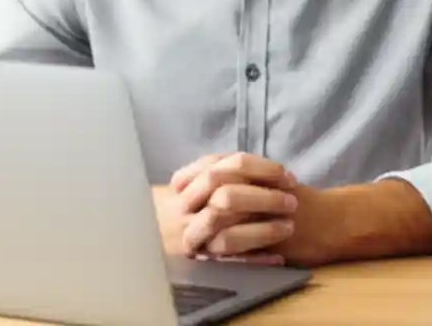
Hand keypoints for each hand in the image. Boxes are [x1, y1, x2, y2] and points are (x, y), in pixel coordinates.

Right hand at [154, 152, 298, 264]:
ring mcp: (190, 238)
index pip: (224, 167)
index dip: (259, 168)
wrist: (140, 241)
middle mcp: (184, 211)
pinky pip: (229, 264)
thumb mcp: (193, 184)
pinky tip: (277, 257)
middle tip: (291, 201)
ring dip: (262, 230)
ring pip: (227, 233)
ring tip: (288, 226)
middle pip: (226, 197)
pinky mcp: (197, 263)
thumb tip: (269, 170)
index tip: (286, 175)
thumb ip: (219, 173)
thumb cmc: (182, 206)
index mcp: (186, 184)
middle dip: (264, 197)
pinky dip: (255, 260)